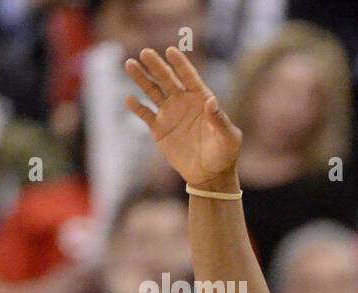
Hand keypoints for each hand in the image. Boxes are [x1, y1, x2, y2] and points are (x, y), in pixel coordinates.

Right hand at [124, 46, 241, 190]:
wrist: (210, 175)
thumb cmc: (224, 155)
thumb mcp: (228, 138)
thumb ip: (220, 119)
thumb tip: (211, 100)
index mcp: (201, 100)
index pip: (190, 77)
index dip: (181, 64)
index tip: (171, 51)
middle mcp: (183, 102)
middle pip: (167, 80)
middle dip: (157, 66)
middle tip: (145, 52)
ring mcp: (170, 114)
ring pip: (152, 91)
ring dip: (141, 78)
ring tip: (130, 64)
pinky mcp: (159, 129)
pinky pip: (145, 114)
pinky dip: (137, 107)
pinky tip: (129, 98)